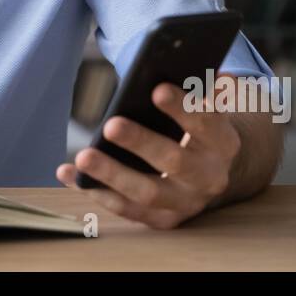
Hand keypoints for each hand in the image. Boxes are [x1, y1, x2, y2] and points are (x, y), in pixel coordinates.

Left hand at [56, 81, 240, 229]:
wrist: (214, 173)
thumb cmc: (199, 130)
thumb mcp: (208, 107)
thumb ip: (204, 89)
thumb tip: (213, 75)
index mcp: (223, 143)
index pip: (206, 123)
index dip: (182, 107)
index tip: (157, 89)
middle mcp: (209, 177)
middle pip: (175, 161)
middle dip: (141, 142)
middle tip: (111, 125)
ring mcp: (187, 202)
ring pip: (148, 192)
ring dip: (113, 175)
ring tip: (83, 157)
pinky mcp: (165, 219)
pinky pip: (129, 210)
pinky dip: (99, 193)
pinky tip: (71, 174)